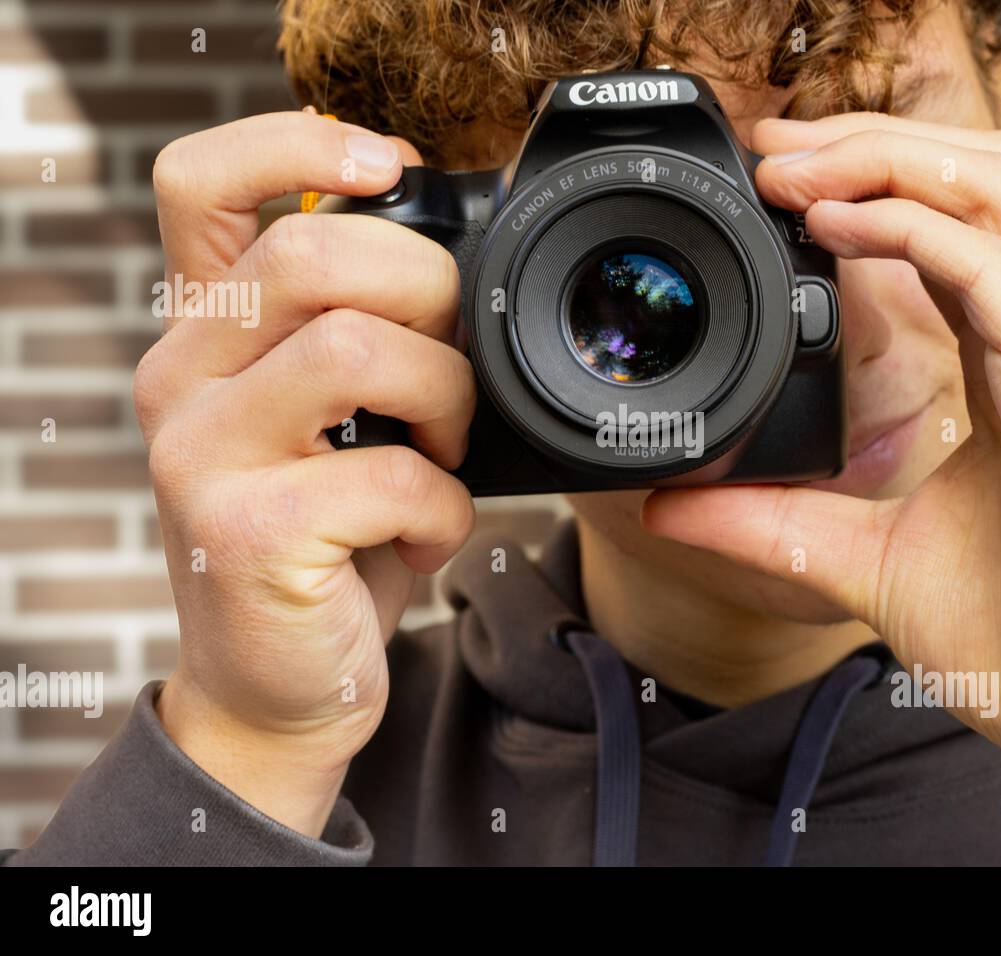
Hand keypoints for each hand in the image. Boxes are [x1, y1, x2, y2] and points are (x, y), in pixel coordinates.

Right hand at [137, 112, 475, 833]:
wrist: (283, 684)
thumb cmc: (328, 539)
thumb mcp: (335, 421)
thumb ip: (357, 333)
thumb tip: (452, 258)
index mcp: (206, 334)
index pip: (200, 183)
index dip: (295, 143)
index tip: (392, 167)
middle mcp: (180, 378)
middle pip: (315, 252)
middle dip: (429, 295)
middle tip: (450, 368)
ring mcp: (199, 455)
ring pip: (362, 348)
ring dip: (447, 401)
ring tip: (442, 453)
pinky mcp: (244, 532)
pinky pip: (394, 475)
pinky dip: (445, 508)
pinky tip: (423, 535)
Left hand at [642, 112, 1000, 780]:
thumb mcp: (861, 560)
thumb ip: (772, 522)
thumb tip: (671, 503)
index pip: (957, 228)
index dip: (873, 188)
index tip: (780, 187)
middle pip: (979, 175)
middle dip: (872, 144)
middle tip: (772, 149)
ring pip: (992, 186)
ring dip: (883, 157)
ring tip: (789, 166)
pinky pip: (986, 260)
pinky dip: (905, 224)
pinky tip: (828, 227)